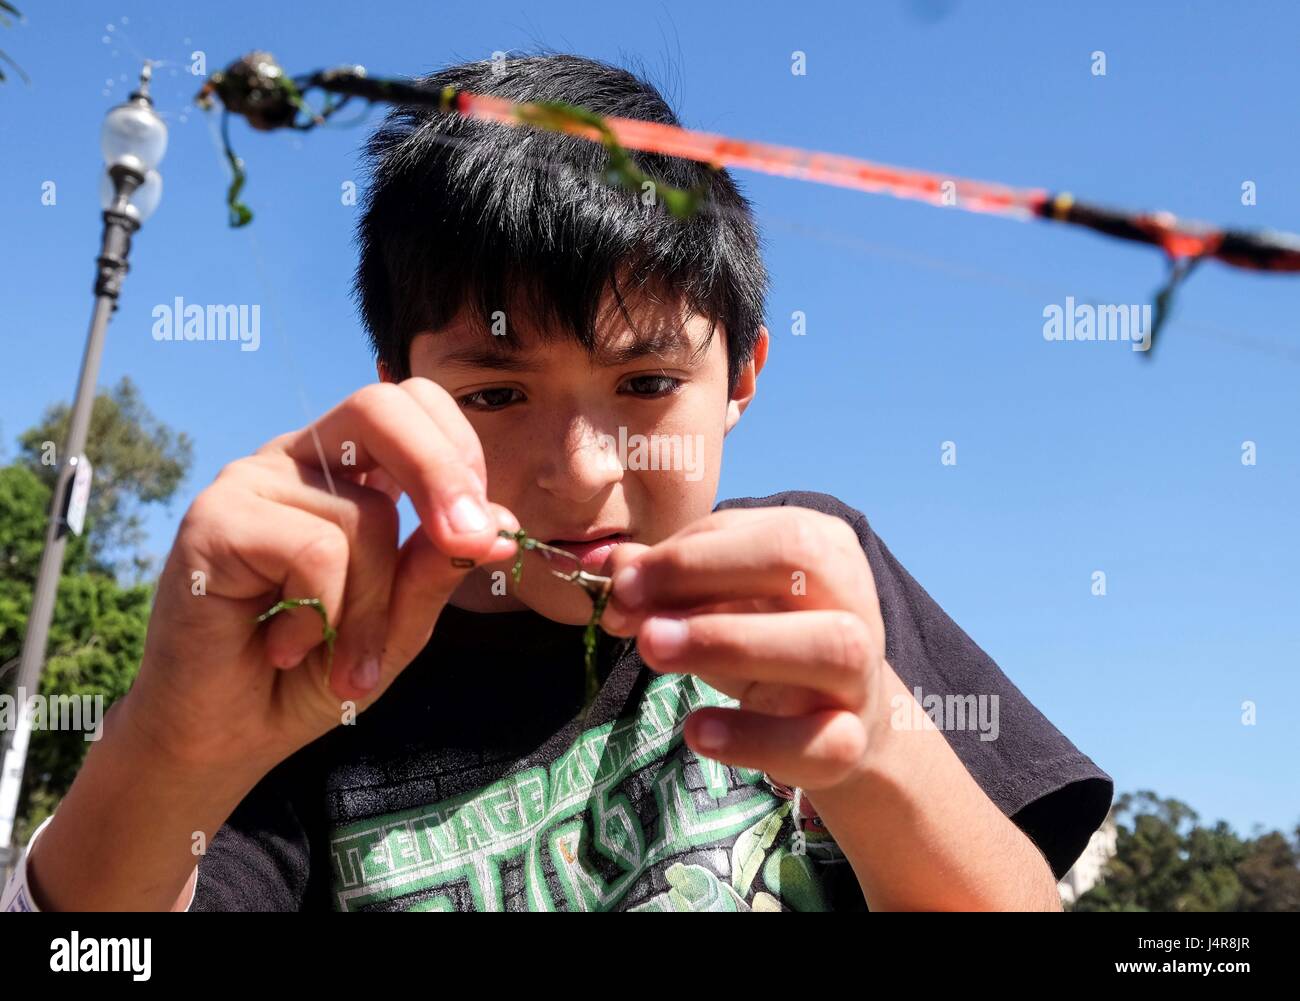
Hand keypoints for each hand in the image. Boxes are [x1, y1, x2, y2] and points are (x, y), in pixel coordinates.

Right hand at [128, 378, 519, 778]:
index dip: (459, 451)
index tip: (484, 531)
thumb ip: (439, 570)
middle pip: (381, 407)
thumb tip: (502, 526)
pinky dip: (321, 615)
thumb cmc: (310, 673)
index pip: (411, 404)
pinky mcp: (213, 519)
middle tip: (467, 542)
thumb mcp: (398, 625)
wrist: (224, 736)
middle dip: (440, 473)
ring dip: (371, 607)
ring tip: (337, 656)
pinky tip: (285, 646)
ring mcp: (250, 484)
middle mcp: (297, 462)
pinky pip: (315, 550)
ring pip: (363, 515)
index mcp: (345, 470)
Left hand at [600, 507, 885, 793]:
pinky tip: (696, 731)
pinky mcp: (851, 742)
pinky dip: (755, 737)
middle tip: (636, 609)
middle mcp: (852, 600)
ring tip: (653, 650)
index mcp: (821, 546)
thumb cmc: (767, 642)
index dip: (682, 554)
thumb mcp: (716, 604)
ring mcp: (860, 675)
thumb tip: (603, 565)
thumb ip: (664, 580)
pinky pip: (821, 740)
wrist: (839, 724)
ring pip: (830, 644)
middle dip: (706, 573)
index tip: (621, 585)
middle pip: (800, 557)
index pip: (756, 528)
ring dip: (733, 640)